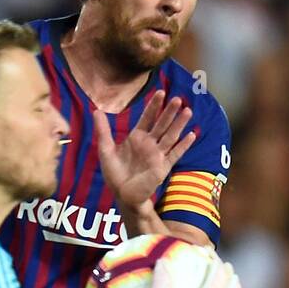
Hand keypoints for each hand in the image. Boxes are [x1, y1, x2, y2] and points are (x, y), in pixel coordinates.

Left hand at [92, 91, 196, 211]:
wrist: (123, 195)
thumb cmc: (115, 174)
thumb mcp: (106, 150)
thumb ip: (103, 131)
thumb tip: (96, 110)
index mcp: (137, 138)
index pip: (147, 118)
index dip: (154, 106)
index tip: (160, 92)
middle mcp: (149, 144)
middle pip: (161, 124)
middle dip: (169, 112)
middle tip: (177, 98)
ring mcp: (157, 155)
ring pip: (170, 136)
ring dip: (179, 124)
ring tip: (188, 110)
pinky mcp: (163, 167)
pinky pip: (175, 154)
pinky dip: (184, 145)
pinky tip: (192, 135)